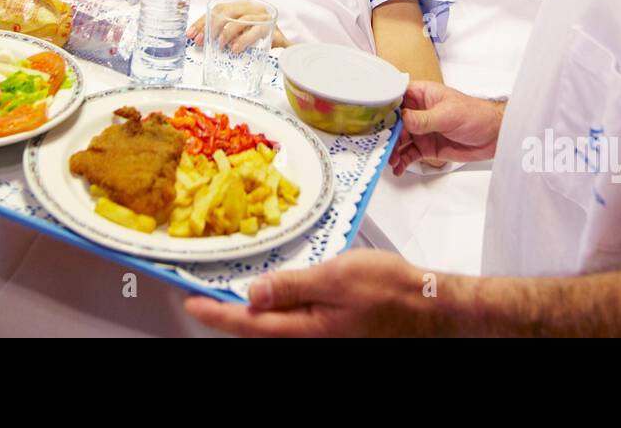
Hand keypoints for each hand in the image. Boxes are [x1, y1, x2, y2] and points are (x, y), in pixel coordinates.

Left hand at [184, 250, 447, 336]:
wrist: (429, 308)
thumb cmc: (391, 291)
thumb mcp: (337, 276)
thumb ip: (292, 286)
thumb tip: (253, 292)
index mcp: (306, 331)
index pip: (248, 325)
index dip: (215, 313)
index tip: (191, 303)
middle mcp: (310, 343)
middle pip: (258, 334)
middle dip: (231, 317)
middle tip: (206, 299)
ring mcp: (322, 343)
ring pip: (275, 334)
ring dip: (254, 318)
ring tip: (237, 298)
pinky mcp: (332, 338)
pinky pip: (294, 331)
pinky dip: (277, 318)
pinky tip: (277, 301)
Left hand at [187, 0, 288, 50]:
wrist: (283, 45)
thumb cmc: (257, 37)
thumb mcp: (238, 32)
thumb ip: (222, 33)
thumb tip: (198, 38)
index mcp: (241, 6)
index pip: (218, 9)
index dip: (202, 21)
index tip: (191, 34)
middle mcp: (252, 8)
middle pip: (228, 11)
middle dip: (211, 25)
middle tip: (202, 41)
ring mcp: (263, 17)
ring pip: (243, 19)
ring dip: (228, 32)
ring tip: (220, 45)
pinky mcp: (273, 29)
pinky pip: (257, 31)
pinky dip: (244, 40)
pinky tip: (235, 48)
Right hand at [389, 81, 503, 174]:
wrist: (494, 135)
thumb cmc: (475, 115)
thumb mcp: (448, 114)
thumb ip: (424, 119)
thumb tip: (403, 119)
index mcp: (422, 95)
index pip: (395, 97)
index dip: (383, 106)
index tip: (372, 118)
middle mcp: (417, 112)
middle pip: (393, 121)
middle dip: (385, 133)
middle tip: (380, 145)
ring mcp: (421, 130)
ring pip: (398, 140)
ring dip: (392, 150)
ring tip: (390, 159)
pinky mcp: (426, 147)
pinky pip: (408, 154)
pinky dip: (401, 161)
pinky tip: (398, 168)